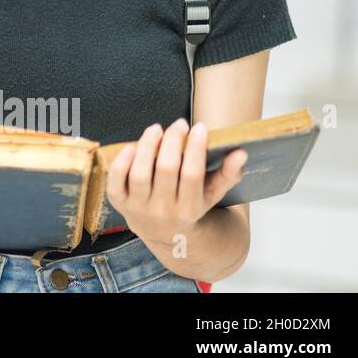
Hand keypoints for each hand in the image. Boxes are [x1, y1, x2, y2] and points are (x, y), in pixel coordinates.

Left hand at [105, 117, 246, 247]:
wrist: (164, 233)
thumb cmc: (189, 206)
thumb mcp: (211, 195)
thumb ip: (228, 174)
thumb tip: (241, 153)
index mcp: (188, 209)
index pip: (192, 174)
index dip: (196, 148)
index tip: (200, 127)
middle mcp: (163, 211)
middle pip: (166, 169)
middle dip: (173, 141)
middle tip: (180, 124)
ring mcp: (138, 208)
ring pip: (140, 173)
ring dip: (148, 146)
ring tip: (157, 129)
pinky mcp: (119, 203)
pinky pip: (116, 181)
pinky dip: (122, 162)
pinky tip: (132, 146)